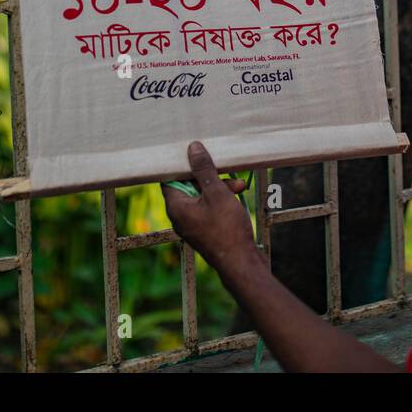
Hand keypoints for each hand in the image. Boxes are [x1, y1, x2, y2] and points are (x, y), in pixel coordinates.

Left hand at [161, 141, 256, 274]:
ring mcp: (193, 224)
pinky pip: (209, 207)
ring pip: (202, 196)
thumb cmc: (227, 230)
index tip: (194, 153)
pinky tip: (237, 196)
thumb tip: (192, 148)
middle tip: (224, 170)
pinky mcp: (205, 229)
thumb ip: (204, 169)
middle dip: (208, 176)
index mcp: (176, 206)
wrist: (241, 264)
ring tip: (239, 185)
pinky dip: (221, 200)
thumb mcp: (217, 193)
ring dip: (219, 187)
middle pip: (188, 185)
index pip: (170, 178)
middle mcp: (180, 216)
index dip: (182, 164)